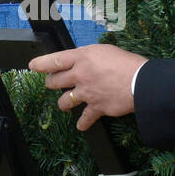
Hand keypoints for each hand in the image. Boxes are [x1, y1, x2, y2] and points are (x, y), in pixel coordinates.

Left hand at [29, 44, 145, 130]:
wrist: (141, 82)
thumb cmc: (128, 63)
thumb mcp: (106, 51)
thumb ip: (90, 56)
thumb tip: (82, 60)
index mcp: (82, 57)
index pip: (55, 60)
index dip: (41, 63)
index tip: (33, 66)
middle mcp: (80, 75)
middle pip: (54, 81)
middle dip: (51, 83)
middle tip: (53, 83)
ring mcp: (86, 93)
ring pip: (64, 101)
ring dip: (63, 103)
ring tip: (67, 103)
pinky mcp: (95, 108)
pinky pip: (84, 119)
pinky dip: (82, 123)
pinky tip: (81, 125)